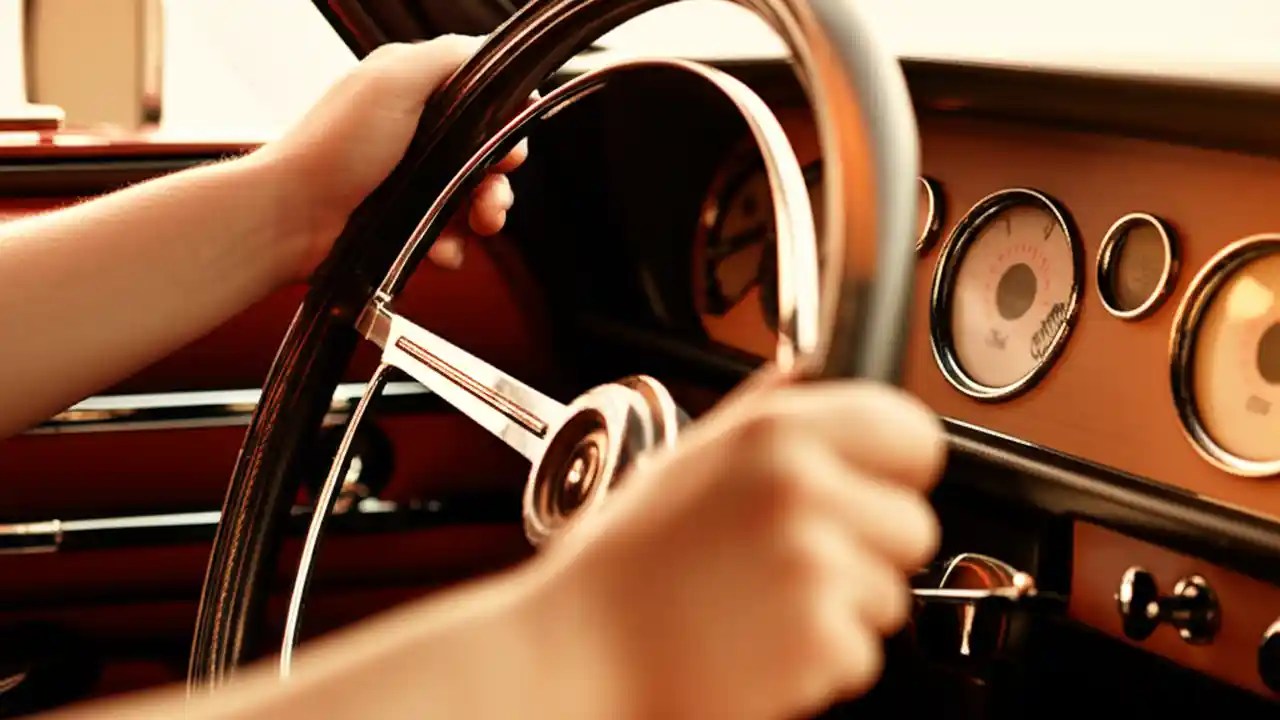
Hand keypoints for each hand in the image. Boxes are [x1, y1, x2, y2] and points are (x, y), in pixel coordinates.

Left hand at [255, 34, 525, 280]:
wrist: (291, 218)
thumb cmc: (333, 146)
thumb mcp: (394, 79)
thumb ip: (447, 57)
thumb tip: (488, 53)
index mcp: (414, 93)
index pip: (483, 101)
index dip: (505, 124)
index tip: (510, 145)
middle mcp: (416, 135)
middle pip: (487, 155)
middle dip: (500, 179)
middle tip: (492, 194)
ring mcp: (412, 183)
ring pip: (475, 199)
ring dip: (486, 215)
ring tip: (478, 225)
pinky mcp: (406, 225)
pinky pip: (450, 237)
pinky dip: (453, 246)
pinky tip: (441, 249)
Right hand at [532, 371, 944, 718]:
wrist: (582, 650)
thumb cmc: (626, 563)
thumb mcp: (686, 457)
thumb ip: (759, 412)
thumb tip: (804, 370)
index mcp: (777, 434)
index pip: (913, 432)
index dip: (896, 470)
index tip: (872, 490)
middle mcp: (804, 489)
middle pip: (913, 526)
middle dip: (868, 554)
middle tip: (794, 565)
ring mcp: (816, 566)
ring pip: (891, 598)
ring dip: (840, 611)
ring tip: (762, 606)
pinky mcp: (820, 642)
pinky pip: (861, 656)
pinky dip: (819, 665)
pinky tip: (758, 644)